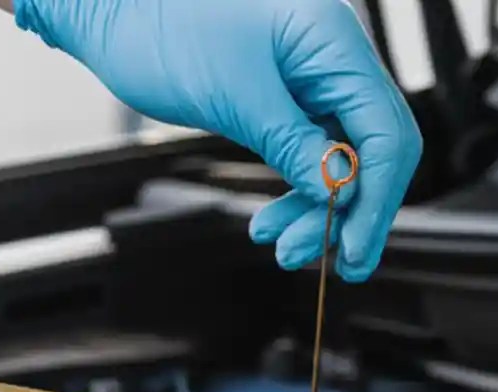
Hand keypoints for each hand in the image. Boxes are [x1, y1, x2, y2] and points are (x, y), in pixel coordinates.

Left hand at [15, 0, 421, 281]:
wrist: (112, 13)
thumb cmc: (161, 29)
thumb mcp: (234, 96)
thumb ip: (293, 144)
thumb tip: (338, 190)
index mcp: (333, 39)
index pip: (385, 129)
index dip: (376, 195)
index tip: (353, 246)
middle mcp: (333, 54)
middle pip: (374, 147)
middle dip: (353, 209)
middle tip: (328, 261)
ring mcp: (312, 76)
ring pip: (342, 157)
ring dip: (319, 209)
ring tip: (284, 247)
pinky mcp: (287, 96)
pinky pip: (311, 152)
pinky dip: (297, 191)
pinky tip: (272, 221)